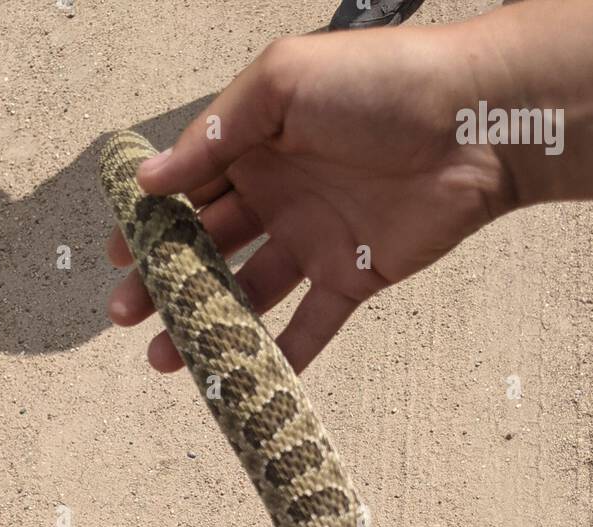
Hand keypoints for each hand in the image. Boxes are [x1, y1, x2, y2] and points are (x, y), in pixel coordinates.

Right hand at [107, 28, 512, 373]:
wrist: (476, 122)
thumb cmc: (382, 83)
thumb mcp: (283, 83)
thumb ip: (215, 133)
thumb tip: (149, 181)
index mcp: (257, 145)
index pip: (190, 190)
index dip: (150, 223)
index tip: (116, 253)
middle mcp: (279, 194)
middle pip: (208, 248)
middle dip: (165, 283)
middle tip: (126, 316)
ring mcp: (314, 239)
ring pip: (247, 294)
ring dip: (207, 325)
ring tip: (167, 358)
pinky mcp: (352, 277)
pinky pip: (310, 327)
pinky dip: (280, 355)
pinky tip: (243, 377)